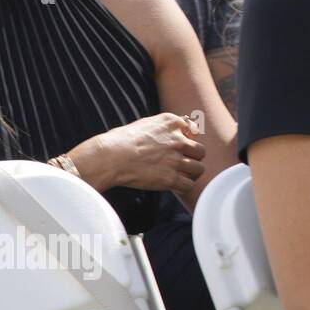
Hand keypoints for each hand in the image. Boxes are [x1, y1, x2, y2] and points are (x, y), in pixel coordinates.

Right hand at [70, 113, 204, 195]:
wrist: (109, 157)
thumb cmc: (119, 141)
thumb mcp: (145, 123)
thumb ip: (164, 126)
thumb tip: (181, 124)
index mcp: (171, 122)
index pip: (194, 129)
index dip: (188, 140)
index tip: (181, 146)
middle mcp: (178, 139)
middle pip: (200, 151)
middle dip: (193, 158)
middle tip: (183, 163)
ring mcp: (176, 159)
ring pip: (199, 168)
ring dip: (191, 173)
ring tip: (181, 176)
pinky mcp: (170, 178)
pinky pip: (189, 185)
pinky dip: (184, 187)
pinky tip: (175, 186)